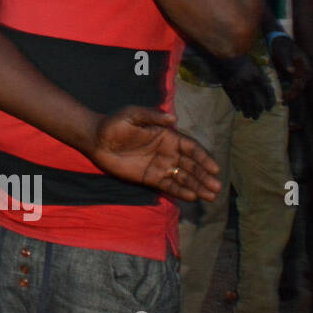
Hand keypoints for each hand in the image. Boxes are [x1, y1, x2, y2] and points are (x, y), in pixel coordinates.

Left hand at [86, 107, 221, 201]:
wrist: (96, 139)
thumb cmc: (115, 124)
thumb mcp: (132, 114)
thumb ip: (152, 116)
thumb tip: (174, 118)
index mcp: (168, 136)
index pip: (191, 148)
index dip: (203, 158)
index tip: (214, 169)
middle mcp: (167, 152)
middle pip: (191, 166)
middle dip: (204, 176)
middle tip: (216, 188)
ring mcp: (159, 166)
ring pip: (183, 178)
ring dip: (197, 186)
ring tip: (210, 197)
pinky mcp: (149, 178)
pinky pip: (168, 186)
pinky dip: (179, 191)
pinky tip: (191, 197)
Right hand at [215, 54, 276, 118]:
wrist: (224, 53)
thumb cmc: (240, 56)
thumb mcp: (253, 63)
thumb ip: (260, 74)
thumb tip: (267, 83)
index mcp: (257, 76)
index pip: (267, 91)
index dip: (270, 100)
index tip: (269, 108)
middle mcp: (249, 83)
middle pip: (255, 100)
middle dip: (257, 110)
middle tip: (257, 117)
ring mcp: (238, 86)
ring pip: (244, 101)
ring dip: (247, 110)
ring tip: (248, 116)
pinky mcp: (228, 86)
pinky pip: (233, 98)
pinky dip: (236, 104)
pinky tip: (238, 109)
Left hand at [269, 34, 312, 103]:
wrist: (278, 44)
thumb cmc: (282, 46)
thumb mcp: (283, 52)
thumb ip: (287, 61)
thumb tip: (292, 71)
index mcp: (306, 63)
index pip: (309, 75)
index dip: (304, 82)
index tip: (297, 88)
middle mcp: (304, 70)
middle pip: (303, 83)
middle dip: (297, 92)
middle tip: (287, 99)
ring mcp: (298, 74)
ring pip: (298, 87)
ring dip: (292, 95)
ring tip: (284, 101)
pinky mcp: (291, 77)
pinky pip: (291, 87)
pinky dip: (288, 93)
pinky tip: (283, 99)